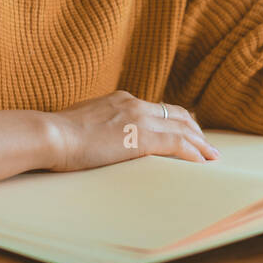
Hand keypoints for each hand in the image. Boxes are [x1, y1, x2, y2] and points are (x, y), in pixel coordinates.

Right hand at [47, 91, 219, 171]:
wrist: (50, 135)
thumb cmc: (56, 136)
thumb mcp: (80, 124)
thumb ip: (96, 127)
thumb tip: (95, 140)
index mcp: (119, 99)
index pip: (156, 108)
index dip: (175, 120)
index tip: (186, 133)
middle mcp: (133, 103)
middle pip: (176, 114)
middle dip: (194, 130)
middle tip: (206, 146)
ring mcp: (139, 118)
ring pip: (182, 127)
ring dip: (200, 143)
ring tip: (212, 156)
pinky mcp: (141, 137)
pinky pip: (177, 144)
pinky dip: (193, 153)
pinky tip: (202, 163)